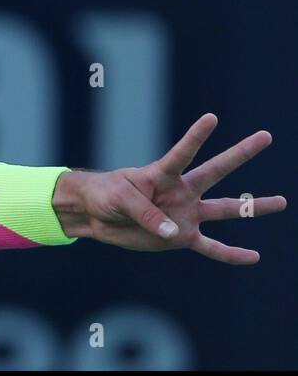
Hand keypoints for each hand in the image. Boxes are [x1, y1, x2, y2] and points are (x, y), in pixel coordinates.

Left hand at [52, 114, 285, 263]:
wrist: (97, 216)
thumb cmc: (107, 196)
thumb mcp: (121, 199)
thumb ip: (146, 213)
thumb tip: (174, 232)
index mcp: (162, 173)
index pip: (182, 152)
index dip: (195, 136)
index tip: (212, 117)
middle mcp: (181, 191)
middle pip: (216, 170)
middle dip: (241, 153)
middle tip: (266, 135)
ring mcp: (185, 214)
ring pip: (226, 209)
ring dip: (253, 207)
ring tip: (282, 201)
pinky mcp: (182, 238)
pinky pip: (212, 247)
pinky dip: (231, 255)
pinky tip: (254, 257)